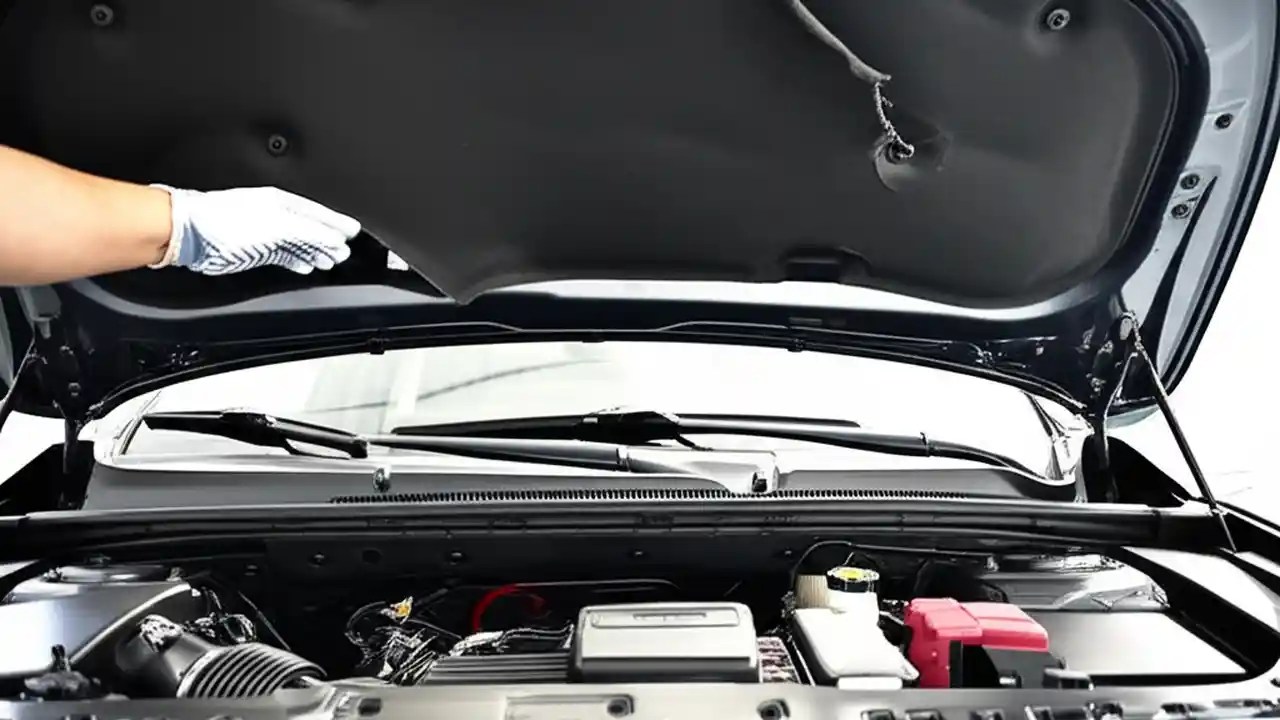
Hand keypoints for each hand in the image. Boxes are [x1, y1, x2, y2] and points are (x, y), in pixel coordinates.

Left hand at [152, 186, 359, 275]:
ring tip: (329, 260)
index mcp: (282, 203)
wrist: (185, 232)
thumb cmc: (222, 222)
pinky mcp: (251, 249)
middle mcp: (274, 216)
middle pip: (311, 228)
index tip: (353, 231)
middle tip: (346, 251)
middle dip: (330, 240)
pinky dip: (296, 260)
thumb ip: (309, 232)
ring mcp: (263, 232)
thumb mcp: (277, 225)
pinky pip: (282, 254)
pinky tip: (303, 266)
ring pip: (297, 243)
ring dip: (315, 252)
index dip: (338, 223)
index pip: (320, 214)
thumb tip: (334, 239)